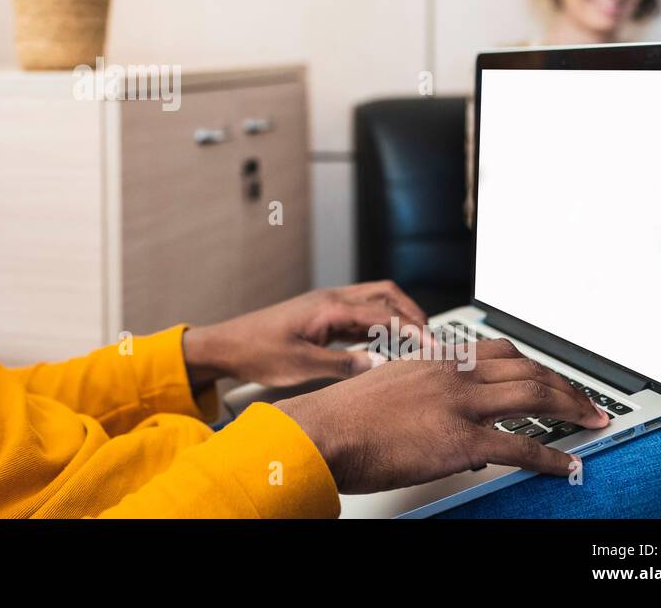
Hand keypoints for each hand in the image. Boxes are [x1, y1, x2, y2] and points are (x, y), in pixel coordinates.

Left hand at [181, 280, 430, 388]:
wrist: (228, 345)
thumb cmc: (258, 351)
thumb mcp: (302, 365)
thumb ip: (343, 364)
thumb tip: (379, 364)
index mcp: (329, 307)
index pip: (383, 313)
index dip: (412, 329)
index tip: (432, 345)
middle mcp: (331, 299)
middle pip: (385, 295)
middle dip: (412, 314)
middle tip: (431, 339)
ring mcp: (327, 305)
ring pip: (374, 301)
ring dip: (397, 317)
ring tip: (415, 341)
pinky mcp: (322, 315)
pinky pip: (360, 313)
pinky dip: (380, 324)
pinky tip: (385, 344)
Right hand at [275, 337, 609, 493]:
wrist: (322, 432)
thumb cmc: (342, 418)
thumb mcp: (387, 391)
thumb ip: (423, 398)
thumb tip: (450, 426)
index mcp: (433, 360)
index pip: (499, 352)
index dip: (534, 365)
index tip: (551, 378)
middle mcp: (451, 374)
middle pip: (526, 369)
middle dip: (565, 386)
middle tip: (586, 401)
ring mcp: (458, 405)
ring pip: (533, 396)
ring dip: (571, 410)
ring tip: (592, 422)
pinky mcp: (460, 440)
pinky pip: (520, 445)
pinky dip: (551, 455)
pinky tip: (565, 463)